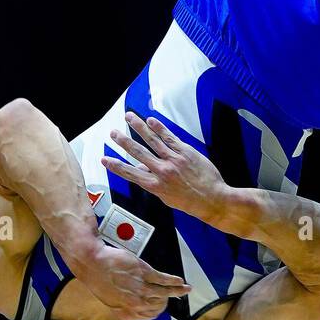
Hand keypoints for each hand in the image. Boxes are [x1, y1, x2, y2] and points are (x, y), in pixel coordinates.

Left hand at [69, 237, 191, 319]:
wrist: (94, 263)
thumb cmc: (98, 279)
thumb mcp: (108, 299)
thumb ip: (122, 305)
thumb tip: (130, 309)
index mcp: (126, 310)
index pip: (149, 315)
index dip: (157, 311)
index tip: (162, 307)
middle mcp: (136, 301)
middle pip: (159, 305)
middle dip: (168, 301)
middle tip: (174, 295)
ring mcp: (141, 287)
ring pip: (165, 292)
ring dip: (178, 291)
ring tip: (186, 289)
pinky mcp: (145, 272)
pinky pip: (163, 279)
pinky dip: (174, 281)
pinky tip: (180, 281)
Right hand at [103, 112, 229, 225]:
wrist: (214, 200)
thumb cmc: (192, 202)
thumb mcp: (167, 198)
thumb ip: (153, 184)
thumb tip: (142, 171)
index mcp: (155, 186)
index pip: (130, 173)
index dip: (116, 166)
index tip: (105, 160)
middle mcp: (162, 172)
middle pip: (138, 153)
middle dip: (123, 141)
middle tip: (113, 133)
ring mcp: (174, 160)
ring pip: (152, 140)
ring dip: (139, 127)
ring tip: (129, 118)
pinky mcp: (185, 152)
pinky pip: (169, 137)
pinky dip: (159, 128)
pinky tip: (151, 120)